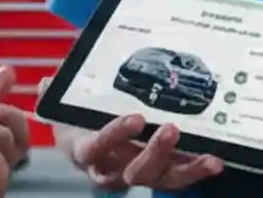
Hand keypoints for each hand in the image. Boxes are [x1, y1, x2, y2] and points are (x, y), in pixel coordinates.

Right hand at [43, 77, 222, 191]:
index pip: (97, 148)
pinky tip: (215, 161)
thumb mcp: (64, 102)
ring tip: (209, 158)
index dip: (114, 136)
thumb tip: (47, 83)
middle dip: (154, 153)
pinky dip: (196, 170)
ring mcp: (137, 172)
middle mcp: (112, 168)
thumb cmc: (76, 116)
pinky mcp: (158, 173)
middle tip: (171, 130)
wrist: (82, 136)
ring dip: (185, 169)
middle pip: (134, 171)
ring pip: (160, 180)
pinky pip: (176, 177)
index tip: (134, 118)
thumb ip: (57, 91)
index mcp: (86, 151)